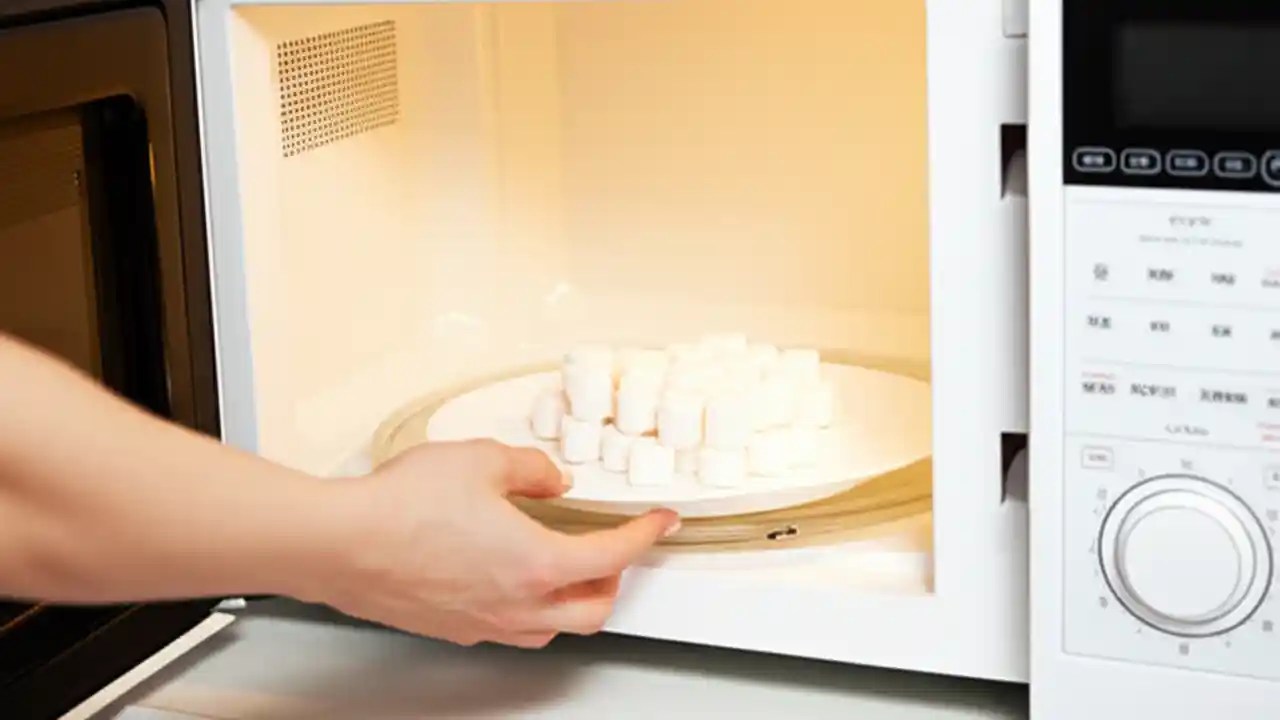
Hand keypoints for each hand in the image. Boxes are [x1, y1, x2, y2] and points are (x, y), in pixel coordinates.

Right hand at [313, 439, 679, 648]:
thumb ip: (531, 468)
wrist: (341, 543)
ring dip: (573, 601)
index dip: (646, 535)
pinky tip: (514, 582)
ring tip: (568, 568)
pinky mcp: (454, 629)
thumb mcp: (482, 459)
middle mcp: (518, 605)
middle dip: (616, 580)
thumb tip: (552, 479)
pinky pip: (512, 630)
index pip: (615, 555)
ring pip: (553, 628)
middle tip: (614, 549)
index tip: (660, 523)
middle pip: (594, 610)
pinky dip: (531, 610)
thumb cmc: (402, 505)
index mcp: (538, 564)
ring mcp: (485, 624)